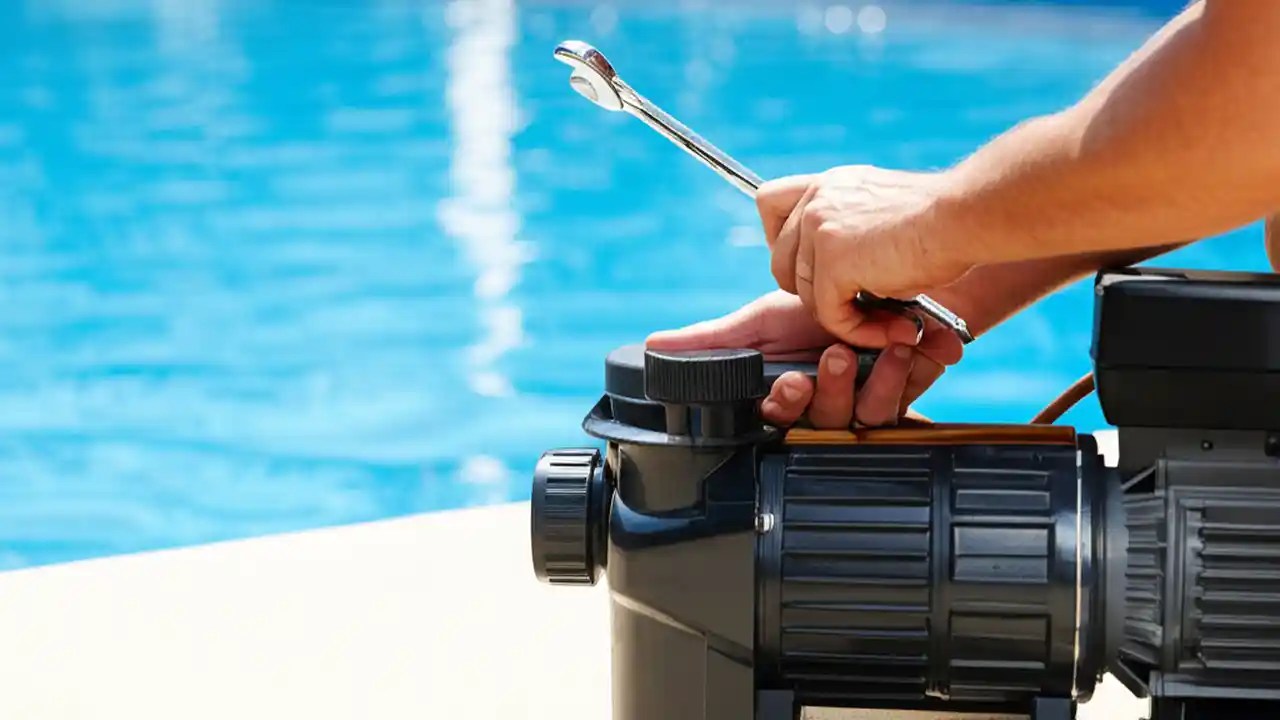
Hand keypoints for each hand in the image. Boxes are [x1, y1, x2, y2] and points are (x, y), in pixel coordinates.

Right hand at [645, 291, 962, 427]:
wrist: (894, 277)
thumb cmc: (825, 296)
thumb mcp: (764, 316)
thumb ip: (713, 340)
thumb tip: (652, 348)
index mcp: (789, 388)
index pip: (778, 413)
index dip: (783, 403)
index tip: (789, 382)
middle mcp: (825, 400)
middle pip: (822, 418)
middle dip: (830, 389)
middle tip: (837, 355)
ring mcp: (866, 400)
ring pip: (866, 415)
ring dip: (875, 380)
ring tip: (886, 344)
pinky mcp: (906, 396)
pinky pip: (907, 402)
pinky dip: (912, 370)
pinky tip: (915, 344)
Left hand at [759, 166, 975, 344]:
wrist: (965, 215)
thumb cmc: (945, 221)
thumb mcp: (885, 217)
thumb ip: (854, 234)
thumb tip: (844, 280)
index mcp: (828, 185)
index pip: (769, 202)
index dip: (781, 239)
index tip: (814, 261)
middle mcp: (816, 200)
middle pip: (781, 262)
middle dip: (814, 292)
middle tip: (857, 305)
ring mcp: (818, 229)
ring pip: (806, 295)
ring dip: (845, 317)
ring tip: (891, 322)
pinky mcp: (832, 262)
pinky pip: (830, 314)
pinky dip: (858, 331)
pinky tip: (894, 329)